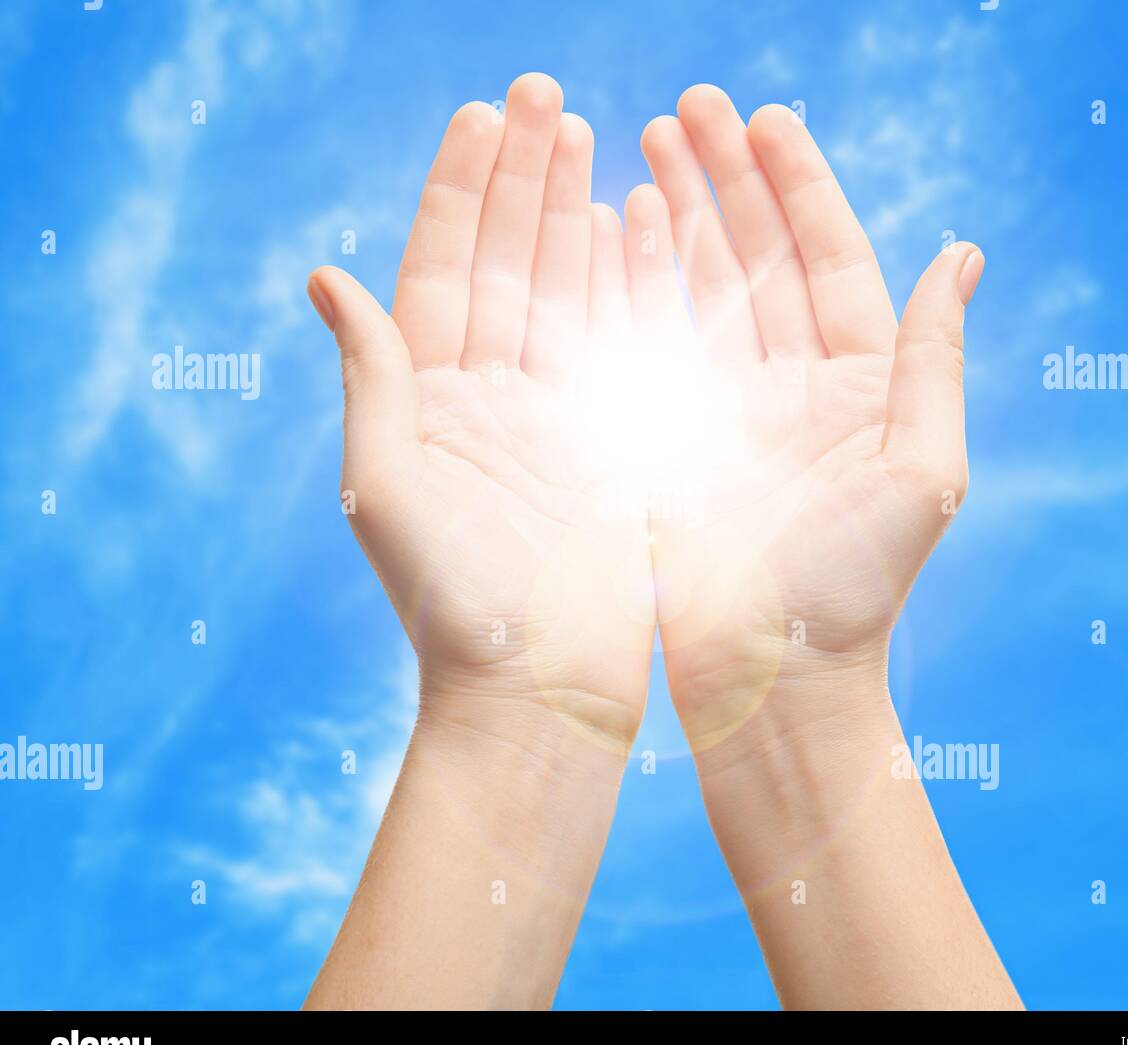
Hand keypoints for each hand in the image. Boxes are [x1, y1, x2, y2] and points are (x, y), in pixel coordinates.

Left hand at [307, 74, 653, 751]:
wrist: (540, 693)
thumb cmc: (454, 608)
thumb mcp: (387, 489)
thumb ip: (371, 380)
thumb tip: (324, 278)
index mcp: (427, 402)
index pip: (444, 271)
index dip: (461, 191)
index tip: (484, 116)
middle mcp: (486, 400)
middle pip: (507, 267)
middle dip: (522, 180)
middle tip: (545, 95)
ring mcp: (551, 421)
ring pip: (563, 297)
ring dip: (571, 218)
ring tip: (587, 138)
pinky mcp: (606, 448)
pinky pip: (616, 351)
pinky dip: (625, 290)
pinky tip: (631, 231)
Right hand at [624, 85, 984, 749]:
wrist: (773, 678)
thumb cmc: (854, 589)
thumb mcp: (924, 473)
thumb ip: (934, 362)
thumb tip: (962, 255)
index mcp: (861, 384)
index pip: (830, 257)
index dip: (798, 184)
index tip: (765, 117)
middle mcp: (794, 385)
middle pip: (760, 258)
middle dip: (728, 178)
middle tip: (689, 105)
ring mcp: (726, 409)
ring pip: (700, 290)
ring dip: (677, 217)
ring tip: (645, 144)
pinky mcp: (671, 438)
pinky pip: (650, 346)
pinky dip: (633, 287)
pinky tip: (617, 229)